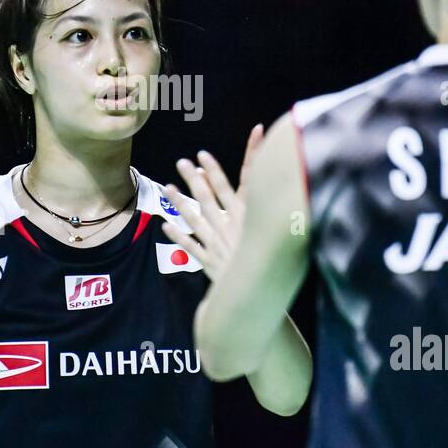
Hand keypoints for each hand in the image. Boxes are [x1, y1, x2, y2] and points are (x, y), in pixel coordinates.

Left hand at [162, 124, 263, 280]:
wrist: (261, 292)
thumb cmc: (277, 261)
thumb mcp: (281, 231)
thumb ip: (273, 209)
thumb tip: (275, 187)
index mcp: (245, 217)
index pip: (226, 187)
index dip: (214, 170)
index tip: (202, 155)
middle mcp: (227, 227)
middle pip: (207, 197)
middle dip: (194, 178)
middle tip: (181, 163)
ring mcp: (216, 243)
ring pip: (193, 219)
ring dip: (180, 203)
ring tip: (168, 187)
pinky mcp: (210, 261)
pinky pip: (190, 246)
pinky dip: (178, 236)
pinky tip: (166, 226)